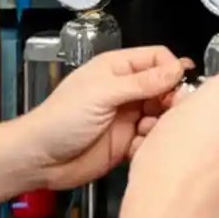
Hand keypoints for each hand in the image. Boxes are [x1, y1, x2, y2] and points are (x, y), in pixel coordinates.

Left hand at [20, 46, 192, 190]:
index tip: (177, 87)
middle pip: (165, 87)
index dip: (172, 70)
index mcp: (117, 68)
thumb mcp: (102, 94)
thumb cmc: (59, 120)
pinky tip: (136, 147)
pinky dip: (150, 143)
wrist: (41, 159)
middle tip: (169, 113)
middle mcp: (125, 90)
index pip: (158, 58)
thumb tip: (176, 68)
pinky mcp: (127, 142)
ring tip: (146, 131)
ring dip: (161, 124)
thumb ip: (142, 82)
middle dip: (172, 100)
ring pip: (162, 115)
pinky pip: (152, 139)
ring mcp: (127, 116)